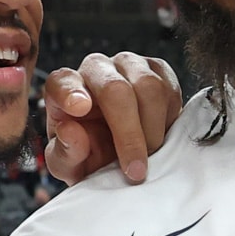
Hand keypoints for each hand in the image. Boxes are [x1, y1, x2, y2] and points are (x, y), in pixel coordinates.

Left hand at [44, 53, 182, 185]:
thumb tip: (70, 131)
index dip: (70, 93)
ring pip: (149, 87)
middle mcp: (96, 69)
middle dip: (129, 133)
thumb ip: (66, 152)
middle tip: (134, 170)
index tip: (79, 110)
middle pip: (115, 88)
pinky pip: (170, 90)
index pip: (63, 82)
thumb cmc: (89, 157)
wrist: (119, 156)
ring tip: (149, 157)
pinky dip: (168, 121)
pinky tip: (159, 138)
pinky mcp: (159, 70)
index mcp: (64, 88)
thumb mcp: (70, 166)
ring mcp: (129, 65)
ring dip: (152, 130)